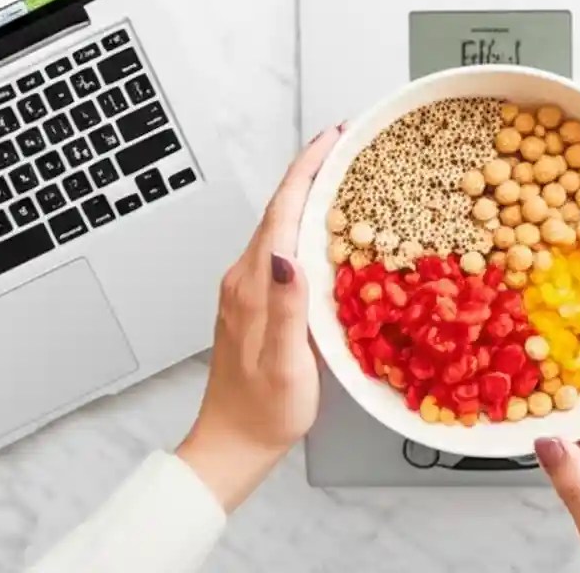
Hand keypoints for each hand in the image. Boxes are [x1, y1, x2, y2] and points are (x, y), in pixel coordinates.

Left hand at [176, 126, 340, 511]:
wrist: (233, 443)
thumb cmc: (265, 411)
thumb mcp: (285, 362)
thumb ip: (287, 307)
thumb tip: (288, 255)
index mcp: (255, 287)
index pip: (281, 212)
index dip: (307, 170)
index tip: (332, 138)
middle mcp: (246, 280)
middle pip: (279, 210)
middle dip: (311, 171)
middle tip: (346, 144)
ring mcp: (247, 290)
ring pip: (279, 226)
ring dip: (307, 195)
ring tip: (341, 174)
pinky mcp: (254, 302)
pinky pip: (279, 248)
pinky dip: (302, 225)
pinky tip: (322, 228)